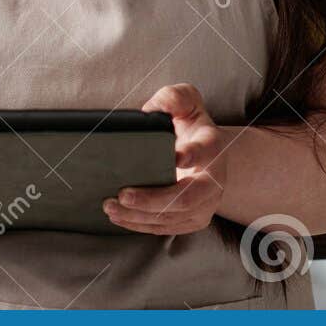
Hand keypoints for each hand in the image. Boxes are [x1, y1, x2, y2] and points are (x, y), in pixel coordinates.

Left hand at [104, 83, 227, 235]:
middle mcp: (214, 180)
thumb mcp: (187, 102)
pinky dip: (140, 224)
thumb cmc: (191, 125)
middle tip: (123, 194)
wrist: (209, 154)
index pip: (204, 151)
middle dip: (153, 200)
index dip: (191, 155)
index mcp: (212, 147)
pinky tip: (120, 216)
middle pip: (186, 198)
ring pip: (172, 217)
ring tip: (110, 205)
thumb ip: (174, 97)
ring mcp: (205, 205)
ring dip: (139, 215)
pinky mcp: (192, 220)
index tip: (174, 156)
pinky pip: (165, 228)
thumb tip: (154, 108)